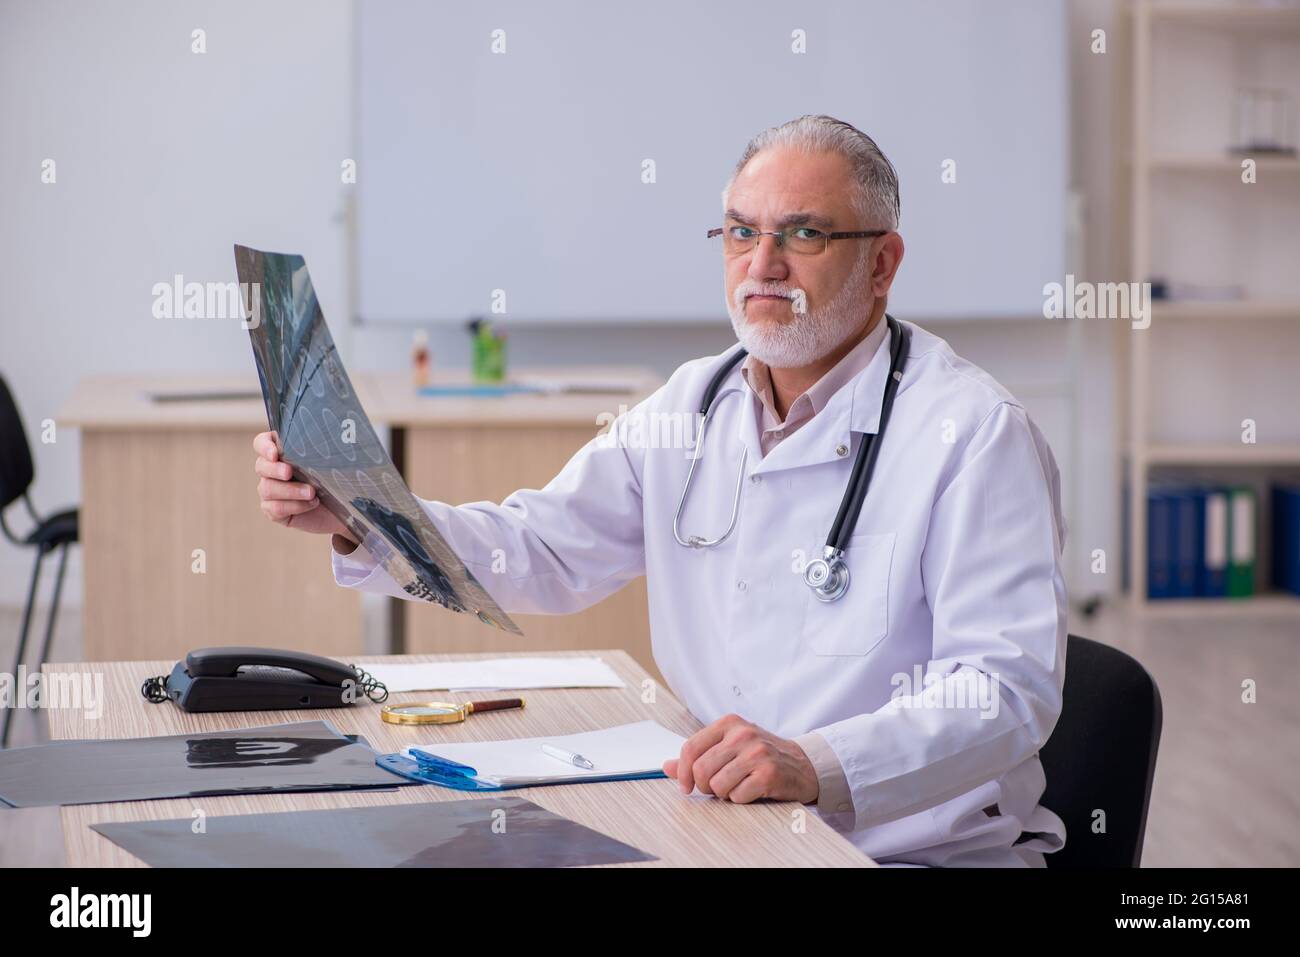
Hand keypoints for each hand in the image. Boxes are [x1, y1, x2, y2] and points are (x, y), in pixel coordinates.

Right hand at [252, 431, 355, 544]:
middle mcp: (272, 470)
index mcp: (283, 452)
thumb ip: (324, 448)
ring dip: (290, 490)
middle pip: (261, 465)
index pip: (262, 443)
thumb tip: (333, 434)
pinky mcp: (274, 511)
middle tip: (289, 472)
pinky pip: (275, 508)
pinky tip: (312, 503)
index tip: (275, 453)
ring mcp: (271, 491)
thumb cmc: (338, 479)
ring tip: (311, 492)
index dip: (264, 447)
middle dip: (275, 469)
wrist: (345, 508)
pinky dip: (295, 505)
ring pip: (267, 488)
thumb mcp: (333, 461)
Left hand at [663, 713, 818, 804]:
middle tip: (717, 787)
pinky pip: (737, 796)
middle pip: (701, 770)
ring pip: (717, 785)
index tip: (686, 786)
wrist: (803, 765)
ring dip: (724, 793)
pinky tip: (752, 790)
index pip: (690, 748)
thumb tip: (666, 767)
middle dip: (705, 786)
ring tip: (738, 785)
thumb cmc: (761, 756)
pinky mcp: (768, 773)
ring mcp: (756, 753)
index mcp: (729, 723)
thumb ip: (698, 756)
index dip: (683, 772)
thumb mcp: (729, 748)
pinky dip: (741, 799)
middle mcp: (742, 734)